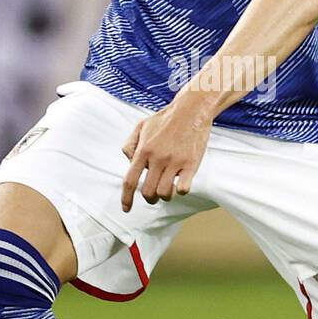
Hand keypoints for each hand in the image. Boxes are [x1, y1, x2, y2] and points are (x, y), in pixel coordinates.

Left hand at [121, 97, 211, 211]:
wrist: (191, 109)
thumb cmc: (165, 119)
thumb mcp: (140, 126)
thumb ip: (130, 145)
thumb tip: (129, 163)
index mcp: (143, 151)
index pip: (130, 181)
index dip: (126, 198)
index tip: (126, 209)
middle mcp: (157, 158)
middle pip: (148, 192)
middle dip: (149, 199)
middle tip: (153, 196)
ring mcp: (175, 162)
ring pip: (165, 193)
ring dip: (165, 196)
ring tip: (169, 189)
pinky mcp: (191, 164)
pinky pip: (184, 188)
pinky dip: (182, 191)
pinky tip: (182, 183)